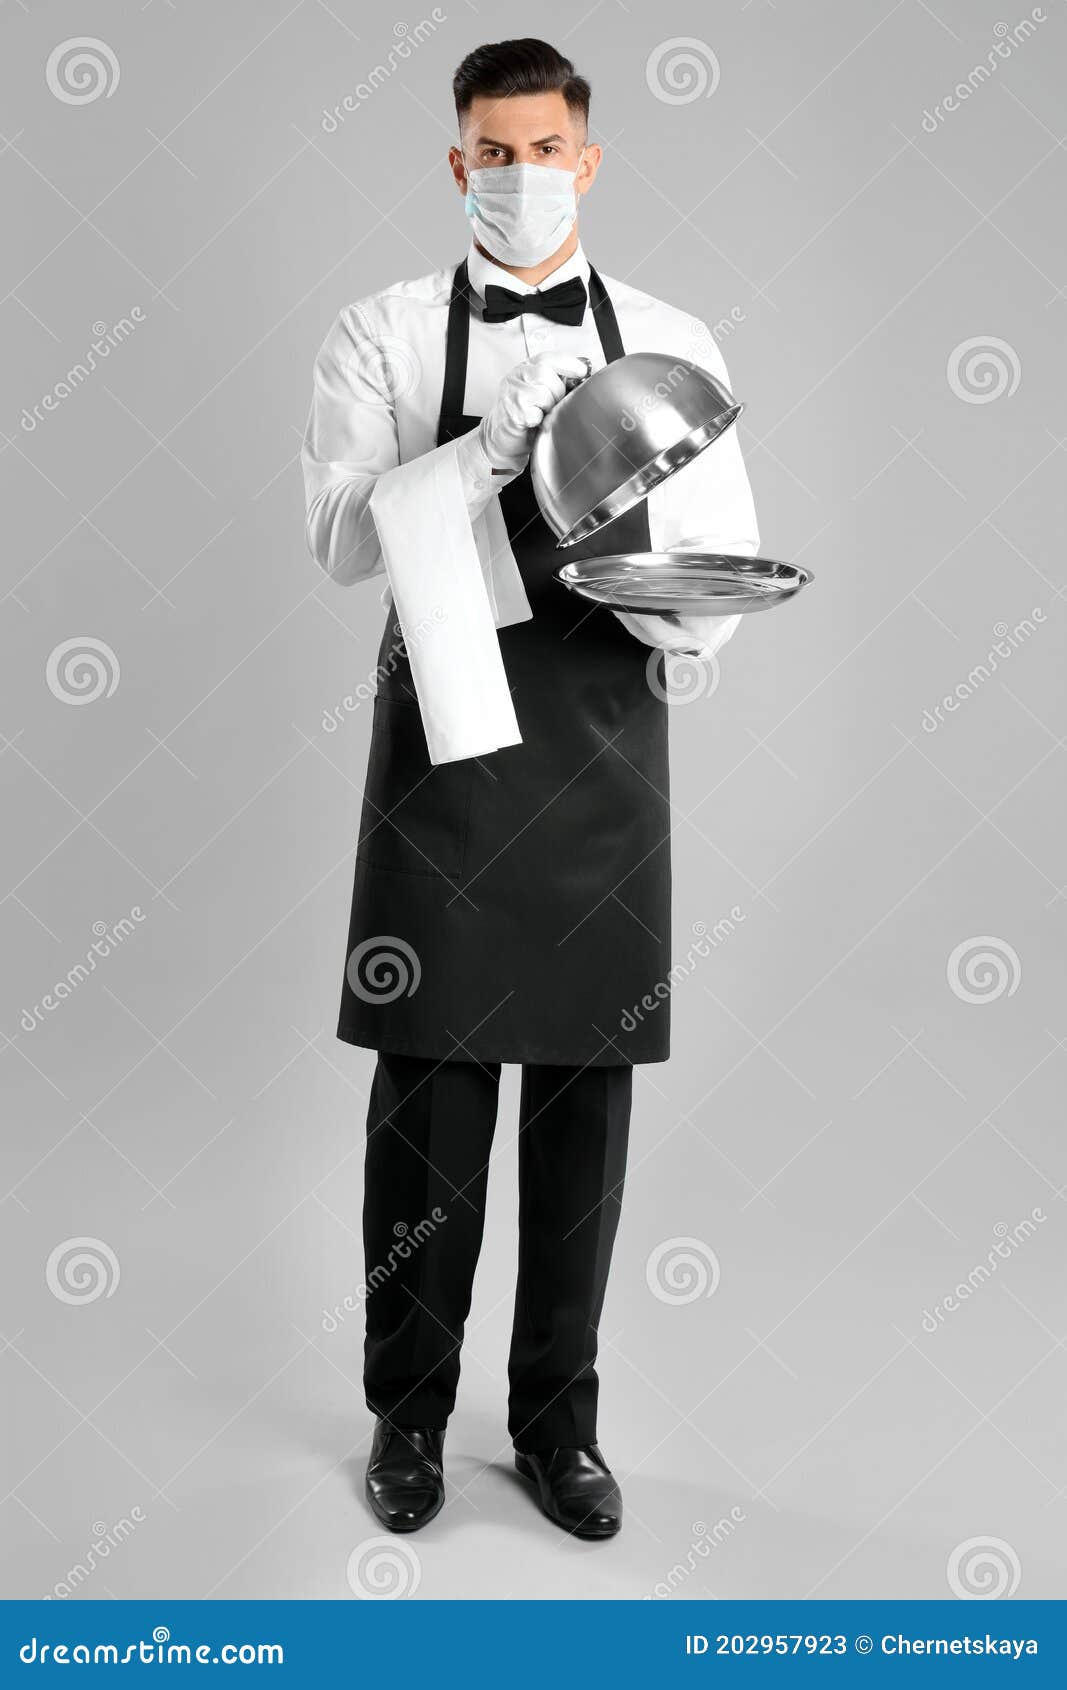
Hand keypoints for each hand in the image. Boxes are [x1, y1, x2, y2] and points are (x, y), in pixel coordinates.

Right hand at [478, 353, 589, 475]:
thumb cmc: (521, 416)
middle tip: (553, 403)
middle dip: (557, 392)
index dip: (567, 363)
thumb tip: (579, 377)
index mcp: (523, 369)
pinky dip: (540, 421)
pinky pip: (538, 414)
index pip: (547, 358)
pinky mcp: (514, 412)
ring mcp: (512, 394)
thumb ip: (553, 381)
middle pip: (546, 375)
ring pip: (544, 394)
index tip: (582, 371)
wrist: (499, 438)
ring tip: (541, 413)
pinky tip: (534, 423)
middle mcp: (515, 377)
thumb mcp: (537, 392)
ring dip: (549, 407)